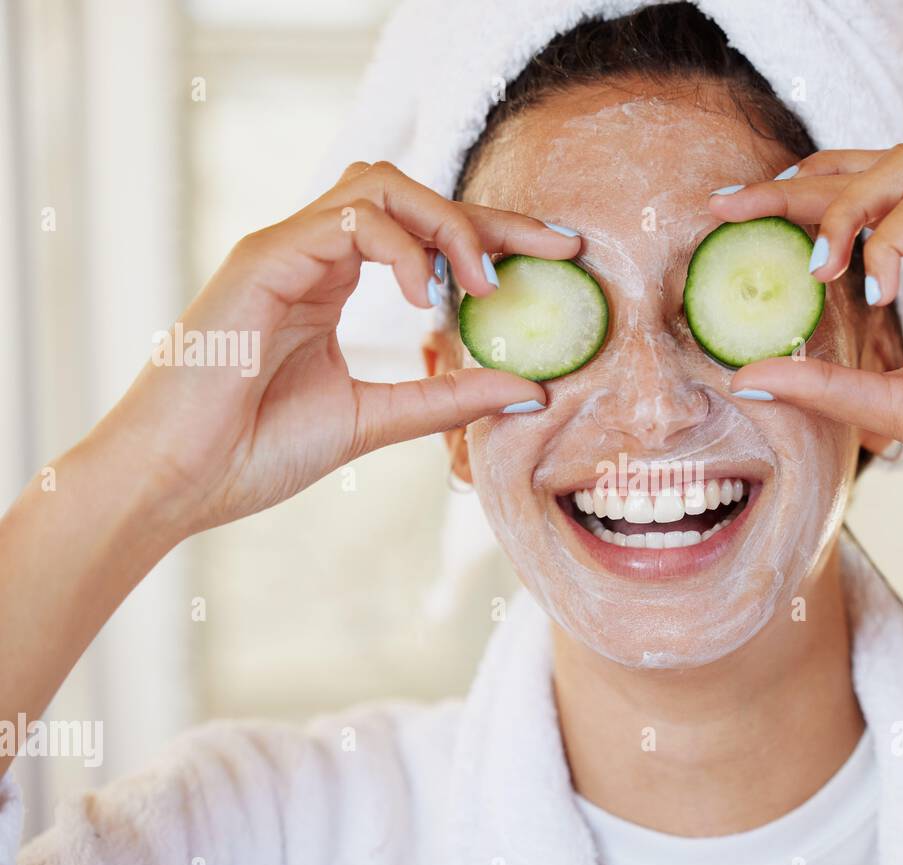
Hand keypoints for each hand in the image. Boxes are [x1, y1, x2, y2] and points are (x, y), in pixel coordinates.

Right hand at [108, 160, 578, 537]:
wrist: (181, 480)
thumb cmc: (258, 450)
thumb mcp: (376, 419)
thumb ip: (448, 398)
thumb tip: (532, 391)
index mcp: (332, 283)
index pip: (424, 234)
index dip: (495, 235)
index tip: (560, 255)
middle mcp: (311, 255)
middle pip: (410, 192)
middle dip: (489, 214)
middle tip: (554, 249)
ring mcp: (286, 251)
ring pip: (379, 185)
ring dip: (447, 224)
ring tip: (483, 285)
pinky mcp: (265, 259)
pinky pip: (346, 219)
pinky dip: (400, 247)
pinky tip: (426, 300)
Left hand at [711, 146, 902, 631]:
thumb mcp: (892, 405)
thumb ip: (824, 385)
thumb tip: (747, 377)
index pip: (861, 203)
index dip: (796, 200)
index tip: (733, 218)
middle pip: (872, 167)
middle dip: (796, 181)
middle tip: (733, 207)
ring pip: (902, 170)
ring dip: (841, 205)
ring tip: (814, 266)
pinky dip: (888, 242)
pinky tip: (873, 292)